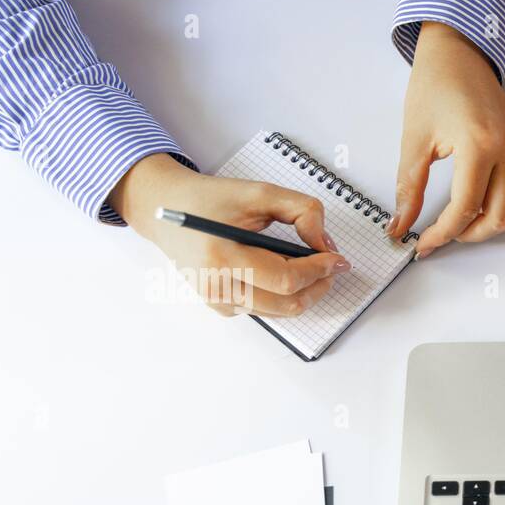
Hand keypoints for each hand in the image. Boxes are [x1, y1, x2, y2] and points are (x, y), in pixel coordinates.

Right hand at [111, 154, 348, 316]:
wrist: (167, 210)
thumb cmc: (212, 200)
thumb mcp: (259, 193)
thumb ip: (301, 211)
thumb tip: (326, 245)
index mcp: (222, 256)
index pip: (286, 279)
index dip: (319, 270)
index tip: (338, 259)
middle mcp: (216, 285)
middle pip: (288, 303)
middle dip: (318, 286)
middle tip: (332, 267)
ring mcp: (216, 301)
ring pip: (280, 311)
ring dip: (304, 293)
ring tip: (313, 269)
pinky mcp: (220, 307)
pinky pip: (265, 310)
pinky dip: (282, 296)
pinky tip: (282, 275)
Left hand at [388, 22, 504, 256]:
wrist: (456, 54)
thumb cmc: (435, 88)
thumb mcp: (414, 139)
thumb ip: (408, 188)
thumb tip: (400, 225)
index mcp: (479, 145)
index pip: (465, 208)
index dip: (442, 234)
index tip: (425, 245)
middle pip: (501, 216)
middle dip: (471, 235)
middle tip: (446, 234)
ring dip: (503, 224)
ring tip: (474, 222)